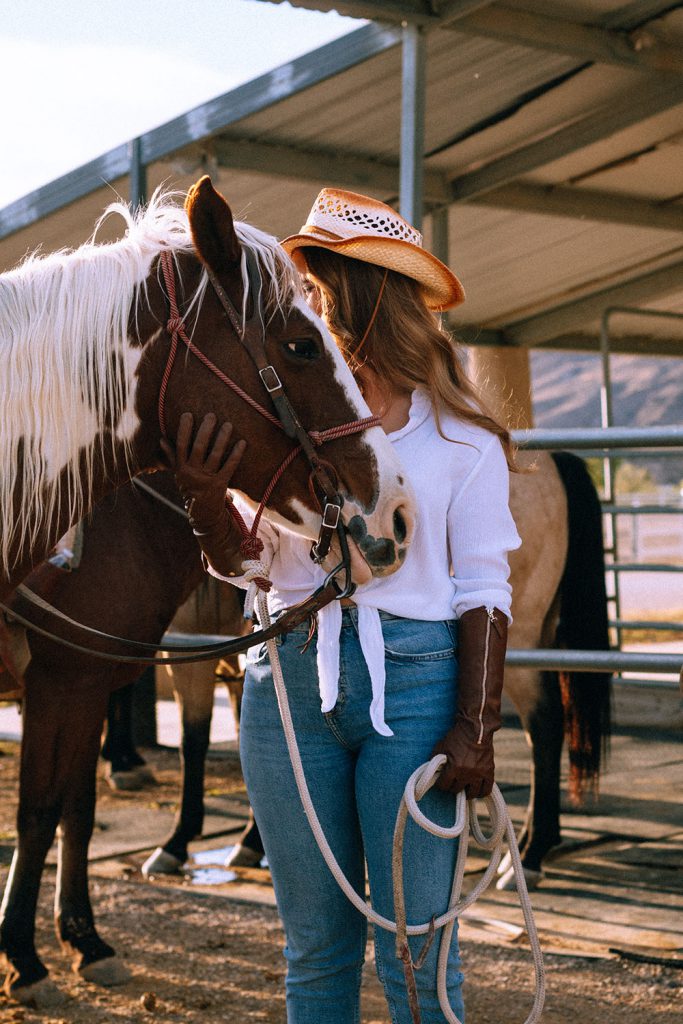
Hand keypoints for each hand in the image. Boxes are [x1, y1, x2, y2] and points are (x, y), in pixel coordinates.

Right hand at [160, 413, 246, 528]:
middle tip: (212, 415)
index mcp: (181, 469)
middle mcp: (193, 473)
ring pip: (215, 455)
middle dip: (205, 430)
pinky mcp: (221, 484)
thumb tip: (162, 439)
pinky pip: (230, 466)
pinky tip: (242, 442)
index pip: (180, 446)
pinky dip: (236, 454)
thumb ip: (172, 457)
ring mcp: (207, 478)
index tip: (188, 414)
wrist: (203, 515)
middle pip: (198, 447)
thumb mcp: (178, 475)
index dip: (184, 430)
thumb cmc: (190, 490)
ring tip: (228, 424)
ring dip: (222, 439)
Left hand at [431, 725, 494, 799]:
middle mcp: (467, 774)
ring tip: (464, 788)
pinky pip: (486, 790)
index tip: (441, 781)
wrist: (476, 728)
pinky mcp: (489, 772)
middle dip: (452, 786)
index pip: (444, 785)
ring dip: (466, 792)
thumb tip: (432, 771)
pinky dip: (481, 793)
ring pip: (472, 794)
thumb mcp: (441, 747)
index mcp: (454, 768)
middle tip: (452, 782)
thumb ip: (435, 760)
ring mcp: (479, 774)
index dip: (441, 783)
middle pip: (456, 790)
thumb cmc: (457, 737)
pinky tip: (477, 791)